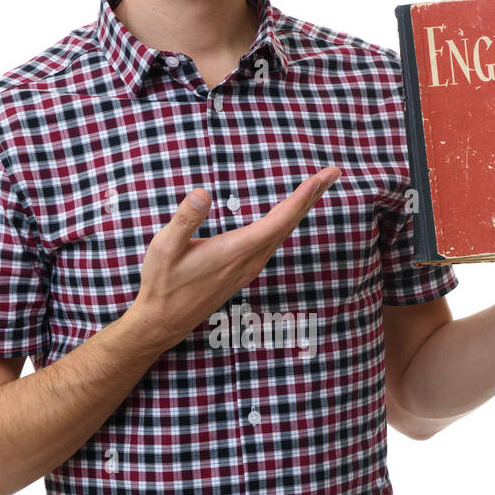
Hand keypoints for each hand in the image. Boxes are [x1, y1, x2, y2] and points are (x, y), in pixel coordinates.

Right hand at [132, 167, 341, 349]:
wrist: (162, 320)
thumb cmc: (162, 283)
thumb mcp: (165, 247)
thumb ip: (185, 219)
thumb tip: (202, 193)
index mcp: (236, 251)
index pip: (279, 220)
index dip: (302, 197)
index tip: (321, 178)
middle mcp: (249, 261)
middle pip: (288, 225)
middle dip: (312, 197)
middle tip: (332, 173)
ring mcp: (248, 269)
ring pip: (282, 234)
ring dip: (300, 209)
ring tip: (315, 188)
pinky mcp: (242, 273)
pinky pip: (272, 243)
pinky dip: (285, 223)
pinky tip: (285, 216)